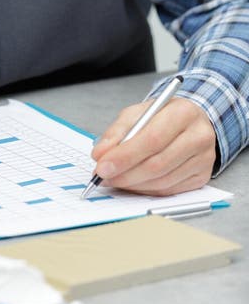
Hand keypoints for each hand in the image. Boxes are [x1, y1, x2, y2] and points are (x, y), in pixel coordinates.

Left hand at [90, 97, 216, 195]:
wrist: (192, 122)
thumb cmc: (163, 116)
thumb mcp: (138, 113)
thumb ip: (117, 132)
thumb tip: (100, 154)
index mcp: (183, 113)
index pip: (152, 139)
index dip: (125, 156)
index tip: (102, 166)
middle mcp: (199, 136)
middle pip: (158, 163)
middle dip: (126, 174)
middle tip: (104, 176)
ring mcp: (204, 159)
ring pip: (163, 181)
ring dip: (133, 184)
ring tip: (115, 179)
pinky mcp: (202, 177)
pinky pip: (170, 190)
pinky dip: (146, 190)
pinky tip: (132, 184)